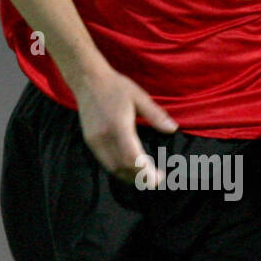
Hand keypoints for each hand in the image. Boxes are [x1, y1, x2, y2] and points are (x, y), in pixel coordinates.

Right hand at [74, 67, 177, 184]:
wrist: (88, 80)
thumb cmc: (116, 87)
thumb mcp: (139, 97)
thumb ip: (156, 115)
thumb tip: (172, 129)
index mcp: (118, 126)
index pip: (131, 158)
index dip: (145, 172)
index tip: (159, 177)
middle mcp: (104, 137)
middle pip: (122, 168)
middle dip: (140, 178)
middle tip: (156, 180)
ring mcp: (95, 141)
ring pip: (113, 169)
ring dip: (129, 176)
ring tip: (145, 177)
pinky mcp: (90, 142)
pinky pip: (105, 163)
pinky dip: (119, 169)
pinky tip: (130, 168)